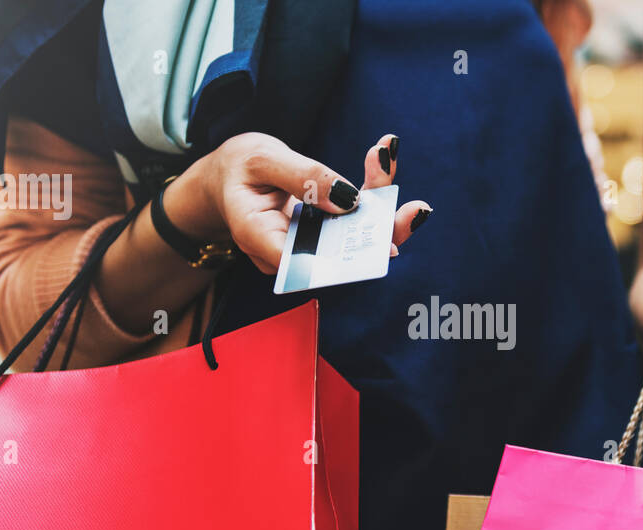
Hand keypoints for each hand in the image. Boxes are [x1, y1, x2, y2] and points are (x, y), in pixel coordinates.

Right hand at [170, 132, 431, 273]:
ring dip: (381, 203)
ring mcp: (308, 245)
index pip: (310, 263)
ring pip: (353, 237)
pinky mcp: (323, 232)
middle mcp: (288, 251)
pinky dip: (370, 190)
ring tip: (390, 157)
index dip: (351, 260)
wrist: (227, 174)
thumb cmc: (238, 168)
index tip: (387, 246)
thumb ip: (303, 176)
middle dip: (382, 234)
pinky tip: (383, 154)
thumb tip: (348, 199)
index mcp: (260, 239)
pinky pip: (352, 218)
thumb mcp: (262, 159)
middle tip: (415, 210)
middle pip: (343, 256)